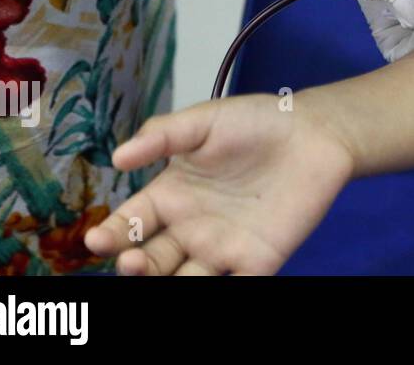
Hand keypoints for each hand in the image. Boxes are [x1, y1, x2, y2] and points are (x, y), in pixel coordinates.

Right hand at [83, 94, 352, 274]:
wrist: (315, 133)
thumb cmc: (257, 122)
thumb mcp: (204, 121)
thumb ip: (162, 135)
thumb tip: (118, 157)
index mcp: (172, 195)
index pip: (130, 224)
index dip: (112, 234)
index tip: (98, 240)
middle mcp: (190, 227)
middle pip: (150, 260)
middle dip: (134, 265)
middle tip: (130, 262)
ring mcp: (221, 247)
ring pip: (182, 281)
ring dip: (165, 284)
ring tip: (152, 273)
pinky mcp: (257, 261)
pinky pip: (233, 287)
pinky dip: (217, 294)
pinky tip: (207, 285)